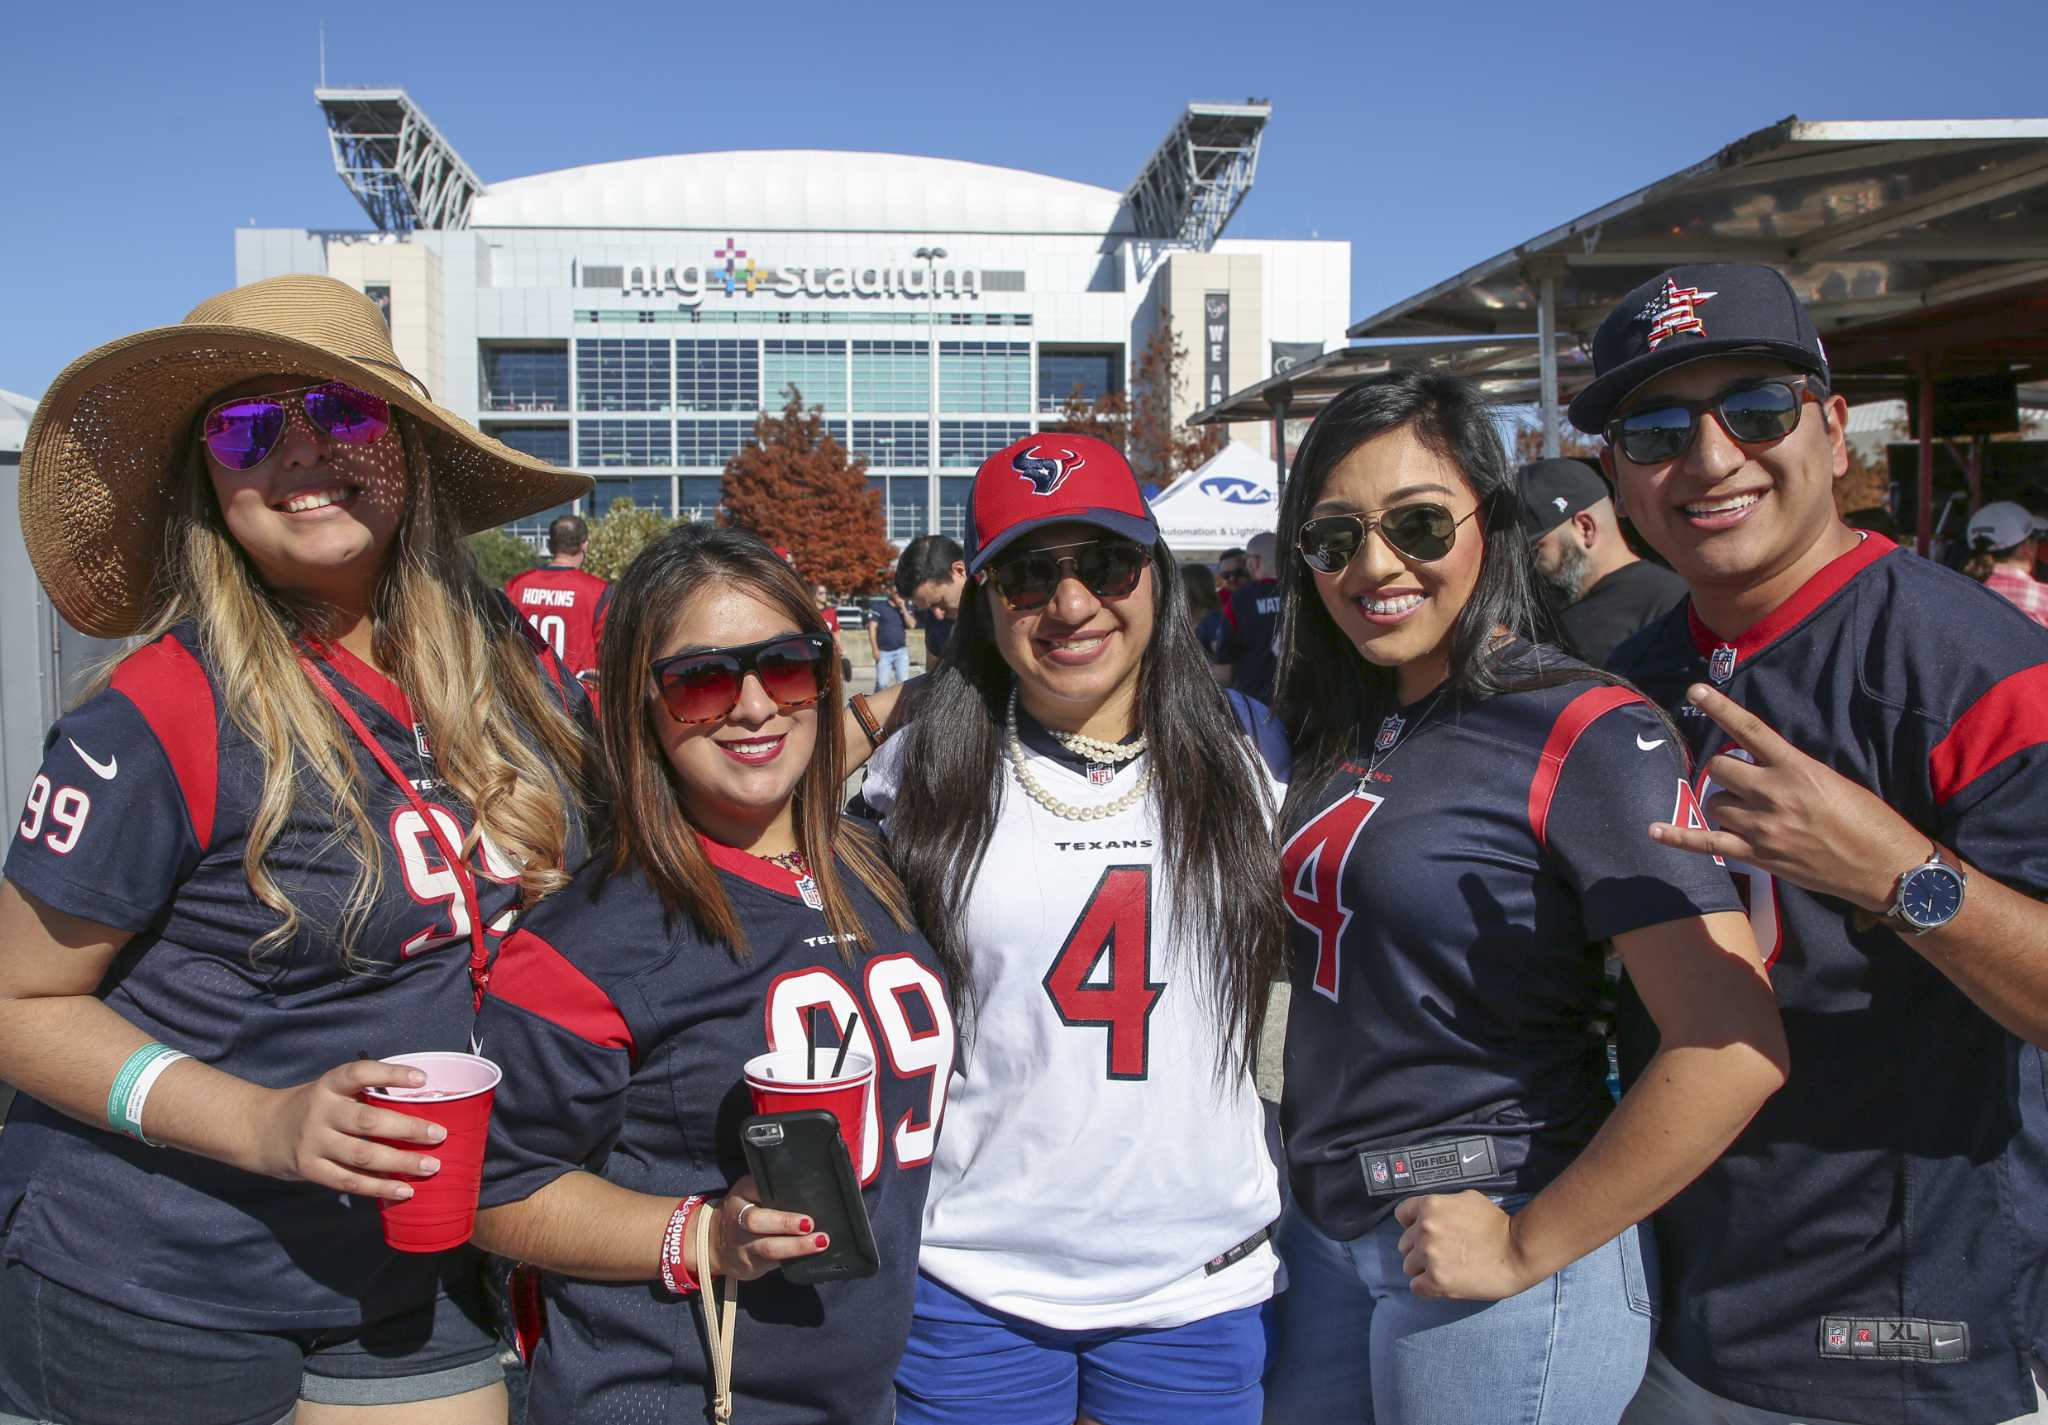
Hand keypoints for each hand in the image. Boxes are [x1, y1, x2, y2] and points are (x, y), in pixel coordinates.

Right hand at [252, 1059, 447, 1201]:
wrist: (260, 1130)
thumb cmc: (313, 1107)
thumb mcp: (330, 1091)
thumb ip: (363, 1095)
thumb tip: (420, 1105)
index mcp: (329, 1085)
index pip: (360, 1073)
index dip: (391, 1074)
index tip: (422, 1079)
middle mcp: (321, 1112)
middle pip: (368, 1120)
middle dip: (407, 1128)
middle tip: (439, 1134)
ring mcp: (313, 1142)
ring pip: (362, 1155)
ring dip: (400, 1162)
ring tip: (431, 1167)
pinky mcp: (310, 1168)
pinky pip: (349, 1181)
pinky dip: (379, 1187)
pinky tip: (404, 1190)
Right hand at [701, 1174, 827, 1281]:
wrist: (713, 1245)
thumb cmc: (742, 1214)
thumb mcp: (748, 1195)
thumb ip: (769, 1191)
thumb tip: (807, 1189)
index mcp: (740, 1195)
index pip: (754, 1188)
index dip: (770, 1191)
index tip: (797, 1190)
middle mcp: (738, 1220)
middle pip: (757, 1220)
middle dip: (784, 1222)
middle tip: (808, 1223)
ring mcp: (744, 1245)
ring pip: (768, 1247)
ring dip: (796, 1246)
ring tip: (819, 1241)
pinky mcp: (752, 1265)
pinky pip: (774, 1263)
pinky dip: (794, 1259)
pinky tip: (811, 1257)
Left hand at [1393, 1191, 1536, 1299]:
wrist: (1518, 1251)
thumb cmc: (1496, 1224)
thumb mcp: (1466, 1199)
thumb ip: (1441, 1205)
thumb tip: (1426, 1213)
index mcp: (1430, 1206)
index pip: (1401, 1215)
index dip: (1412, 1224)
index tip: (1425, 1232)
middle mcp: (1425, 1229)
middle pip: (1404, 1244)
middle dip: (1419, 1249)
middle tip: (1443, 1253)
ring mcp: (1429, 1256)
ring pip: (1408, 1266)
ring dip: (1423, 1269)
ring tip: (1446, 1269)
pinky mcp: (1437, 1281)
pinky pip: (1416, 1287)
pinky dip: (1427, 1288)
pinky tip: (1443, 1284)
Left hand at [1647, 685, 1924, 911]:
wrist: (1883, 865)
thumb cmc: (1866, 819)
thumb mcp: (1830, 780)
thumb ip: (1791, 771)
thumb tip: (1760, 767)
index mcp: (1795, 768)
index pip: (1750, 730)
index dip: (1720, 708)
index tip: (1696, 691)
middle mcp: (1773, 793)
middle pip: (1719, 770)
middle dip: (1726, 774)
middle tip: (1746, 785)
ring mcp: (1762, 826)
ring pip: (1715, 804)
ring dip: (1724, 805)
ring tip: (1751, 814)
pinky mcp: (1758, 855)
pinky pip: (1706, 843)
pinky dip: (1678, 836)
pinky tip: (1655, 830)